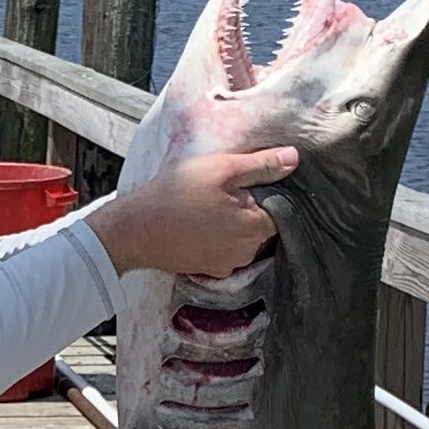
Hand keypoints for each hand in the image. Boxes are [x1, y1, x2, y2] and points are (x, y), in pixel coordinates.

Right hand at [86, 139, 292, 279]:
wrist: (134, 229)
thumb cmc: (176, 193)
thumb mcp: (222, 168)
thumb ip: (261, 164)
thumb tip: (294, 158)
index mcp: (256, 227)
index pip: (282, 210)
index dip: (268, 193)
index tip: (248, 182)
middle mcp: (246, 253)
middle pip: (263, 227)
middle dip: (251, 210)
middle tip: (224, 190)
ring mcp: (226, 265)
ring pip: (242, 240)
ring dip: (233, 225)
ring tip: (209, 206)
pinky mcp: (207, 271)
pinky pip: (223, 252)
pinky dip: (216, 239)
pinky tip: (198, 225)